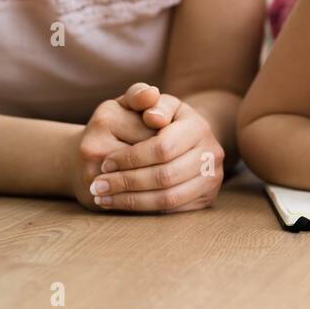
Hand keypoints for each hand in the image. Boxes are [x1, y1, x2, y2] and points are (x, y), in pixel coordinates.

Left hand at [83, 84, 225, 211]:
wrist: (185, 138)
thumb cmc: (159, 118)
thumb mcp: (149, 102)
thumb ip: (141, 97)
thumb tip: (152, 116)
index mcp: (198, 126)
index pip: (162, 148)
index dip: (130, 158)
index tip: (105, 163)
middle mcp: (211, 152)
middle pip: (165, 176)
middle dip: (127, 182)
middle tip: (97, 186)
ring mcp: (212, 177)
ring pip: (169, 198)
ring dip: (131, 200)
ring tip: (103, 197)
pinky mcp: (207, 197)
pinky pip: (173, 210)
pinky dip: (144, 210)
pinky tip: (120, 203)